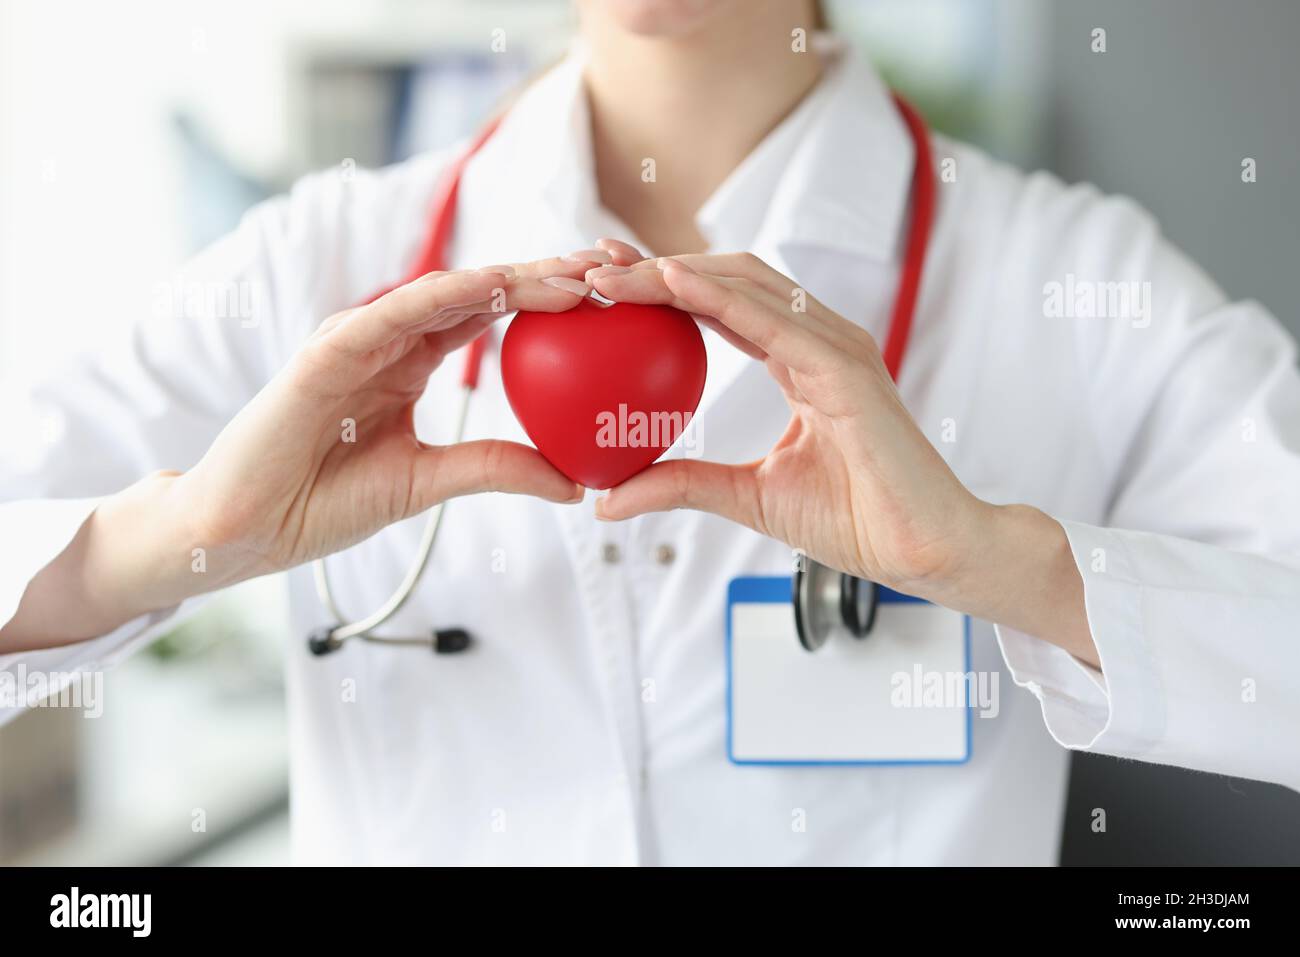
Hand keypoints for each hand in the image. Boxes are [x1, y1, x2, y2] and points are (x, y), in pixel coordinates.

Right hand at [177, 252, 629, 582]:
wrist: (248, 528)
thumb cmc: (327, 502)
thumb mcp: (430, 482)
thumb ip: (495, 468)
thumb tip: (573, 481)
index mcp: (410, 361)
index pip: (490, 316)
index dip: (549, 300)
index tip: (611, 299)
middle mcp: (389, 338)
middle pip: (479, 292)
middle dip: (545, 273)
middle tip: (612, 268)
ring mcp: (358, 338)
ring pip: (445, 292)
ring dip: (512, 277)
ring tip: (575, 274)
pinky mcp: (327, 350)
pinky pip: (393, 314)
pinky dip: (444, 296)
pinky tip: (497, 286)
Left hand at [586, 251, 1096, 662]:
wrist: (924, 552)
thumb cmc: (856, 521)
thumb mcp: (747, 498)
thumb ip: (683, 484)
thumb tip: (606, 499)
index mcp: (801, 360)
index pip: (720, 307)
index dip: (662, 288)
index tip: (602, 287)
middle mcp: (820, 341)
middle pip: (726, 280)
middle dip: (656, 266)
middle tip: (592, 265)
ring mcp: (838, 347)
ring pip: (745, 285)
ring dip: (673, 273)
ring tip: (612, 272)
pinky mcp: (849, 369)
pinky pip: (775, 322)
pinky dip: (720, 297)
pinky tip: (670, 281)